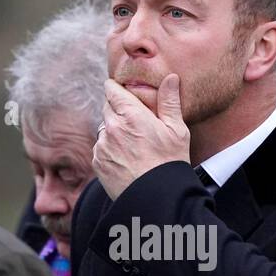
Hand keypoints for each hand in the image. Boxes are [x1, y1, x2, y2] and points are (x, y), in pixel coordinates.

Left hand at [93, 74, 189, 199]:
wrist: (156, 198)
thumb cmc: (170, 163)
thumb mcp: (177, 130)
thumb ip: (169, 101)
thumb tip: (170, 77)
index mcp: (131, 115)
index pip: (111, 89)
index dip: (118, 89)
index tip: (125, 94)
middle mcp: (112, 127)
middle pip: (107, 107)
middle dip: (118, 110)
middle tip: (136, 123)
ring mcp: (102, 146)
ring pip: (103, 128)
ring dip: (113, 131)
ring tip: (133, 145)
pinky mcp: (97, 162)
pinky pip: (100, 148)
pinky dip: (109, 149)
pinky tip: (127, 159)